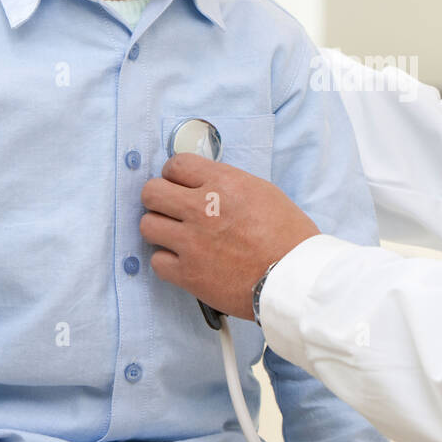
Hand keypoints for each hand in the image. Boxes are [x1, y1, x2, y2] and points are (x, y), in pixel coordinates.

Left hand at [140, 153, 318, 320]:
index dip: (175, 175)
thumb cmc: (288, 236)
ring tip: (177, 236)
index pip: (175, 164)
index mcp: (222, 183)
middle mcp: (201, 208)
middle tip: (172, 208)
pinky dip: (168, 261)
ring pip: (147, 225)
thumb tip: (203, 183)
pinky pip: (157, 261)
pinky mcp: (188, 273)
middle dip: (160, 198)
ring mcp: (191, 241)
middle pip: (151, 192)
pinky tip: (185, 261)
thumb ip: (227, 184)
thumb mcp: (262, 192)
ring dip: (160, 229)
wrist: (294, 277)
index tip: (179, 185)